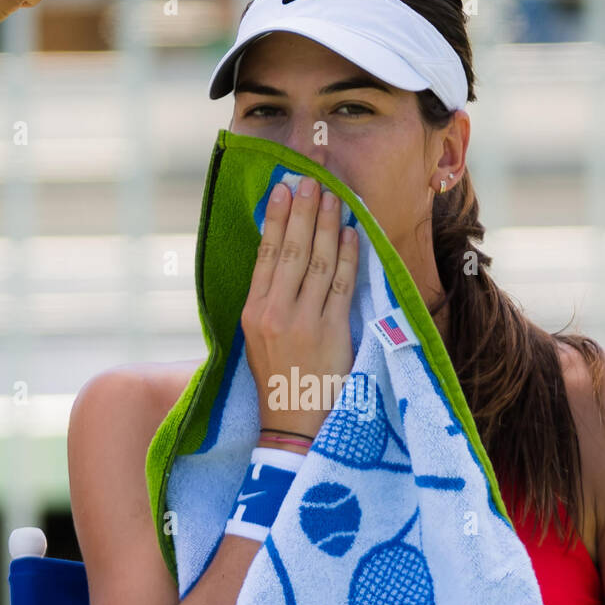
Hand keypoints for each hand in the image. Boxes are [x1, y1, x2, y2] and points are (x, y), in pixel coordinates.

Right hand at [242, 177, 358, 441]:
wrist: (293, 424)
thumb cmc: (278, 379)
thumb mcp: (257, 339)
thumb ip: (266, 301)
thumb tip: (278, 256)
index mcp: (252, 312)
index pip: (266, 255)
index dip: (276, 219)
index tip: (283, 190)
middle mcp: (275, 313)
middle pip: (292, 251)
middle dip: (304, 212)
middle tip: (312, 181)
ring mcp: (304, 322)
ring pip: (317, 262)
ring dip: (327, 225)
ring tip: (334, 197)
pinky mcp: (332, 332)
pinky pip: (342, 285)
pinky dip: (347, 256)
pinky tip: (351, 233)